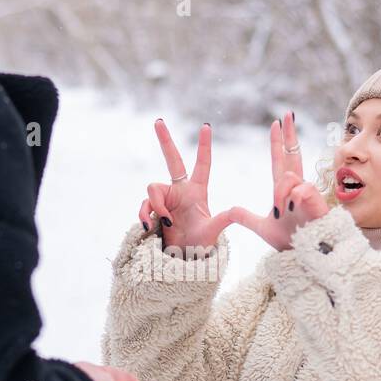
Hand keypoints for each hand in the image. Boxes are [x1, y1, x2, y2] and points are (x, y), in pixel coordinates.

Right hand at [138, 120, 234, 250]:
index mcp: (197, 191)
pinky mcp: (152, 210)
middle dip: (165, 140)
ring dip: (156, 205)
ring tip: (166, 222)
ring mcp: (165, 199)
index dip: (203, 146)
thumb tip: (236, 211)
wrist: (182, 260)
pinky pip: (144, 205)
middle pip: (171, 159)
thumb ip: (223, 219)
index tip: (206, 126)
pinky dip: (145, 214)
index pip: (202, 164)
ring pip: (153, 189)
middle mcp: (180, 190)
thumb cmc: (200, 245)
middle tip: (158, 120)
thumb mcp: (213, 232)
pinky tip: (149, 226)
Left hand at [229, 111, 328, 250]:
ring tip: (280, 212)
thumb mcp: (262, 227)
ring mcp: (307, 192)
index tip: (276, 124)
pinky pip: (299, 188)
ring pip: (287, 177)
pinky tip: (292, 208)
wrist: (305, 255)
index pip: (280, 160)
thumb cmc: (290, 241)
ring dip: (280, 193)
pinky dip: (292, 197)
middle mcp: (297, 187)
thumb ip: (246, 218)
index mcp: (285, 190)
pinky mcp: (316, 199)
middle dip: (289, 134)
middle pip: (292, 154)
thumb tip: (231, 210)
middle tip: (287, 113)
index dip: (278, 142)